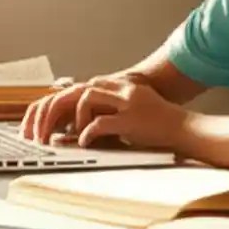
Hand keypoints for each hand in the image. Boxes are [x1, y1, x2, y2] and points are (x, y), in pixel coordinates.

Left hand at [20, 75, 188, 149]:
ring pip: (86, 98)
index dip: (59, 103)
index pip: (82, 87)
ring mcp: (126, 102)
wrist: (184, 128)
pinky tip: (86, 143)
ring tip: (73, 134)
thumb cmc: (157, 125)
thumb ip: (109, 111)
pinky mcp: (131, 118)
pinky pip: (100, 123)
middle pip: (77, 90)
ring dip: (75, 118)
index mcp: (119, 86)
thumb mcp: (131, 110)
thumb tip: (83, 126)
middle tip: (44, 134)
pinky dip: (88, 134)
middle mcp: (121, 89)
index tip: (44, 122)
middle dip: (56, 112)